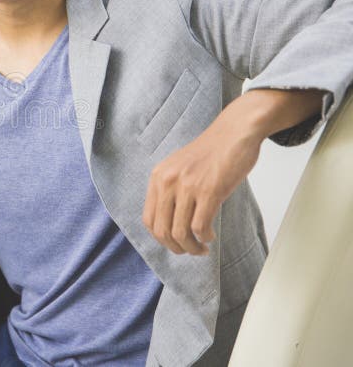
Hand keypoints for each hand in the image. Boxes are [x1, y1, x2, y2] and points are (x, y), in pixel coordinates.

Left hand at [142, 110, 262, 255]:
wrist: (234, 133)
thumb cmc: (211, 152)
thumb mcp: (179, 167)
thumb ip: (170, 189)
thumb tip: (169, 221)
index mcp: (158, 177)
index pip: (149, 219)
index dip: (161, 238)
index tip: (174, 243)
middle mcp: (168, 181)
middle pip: (162, 230)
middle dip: (176, 247)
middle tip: (189, 251)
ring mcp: (187, 186)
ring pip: (180, 232)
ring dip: (192, 248)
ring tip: (202, 248)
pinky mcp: (209, 191)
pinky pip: (200, 226)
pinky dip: (205, 238)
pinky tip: (210, 236)